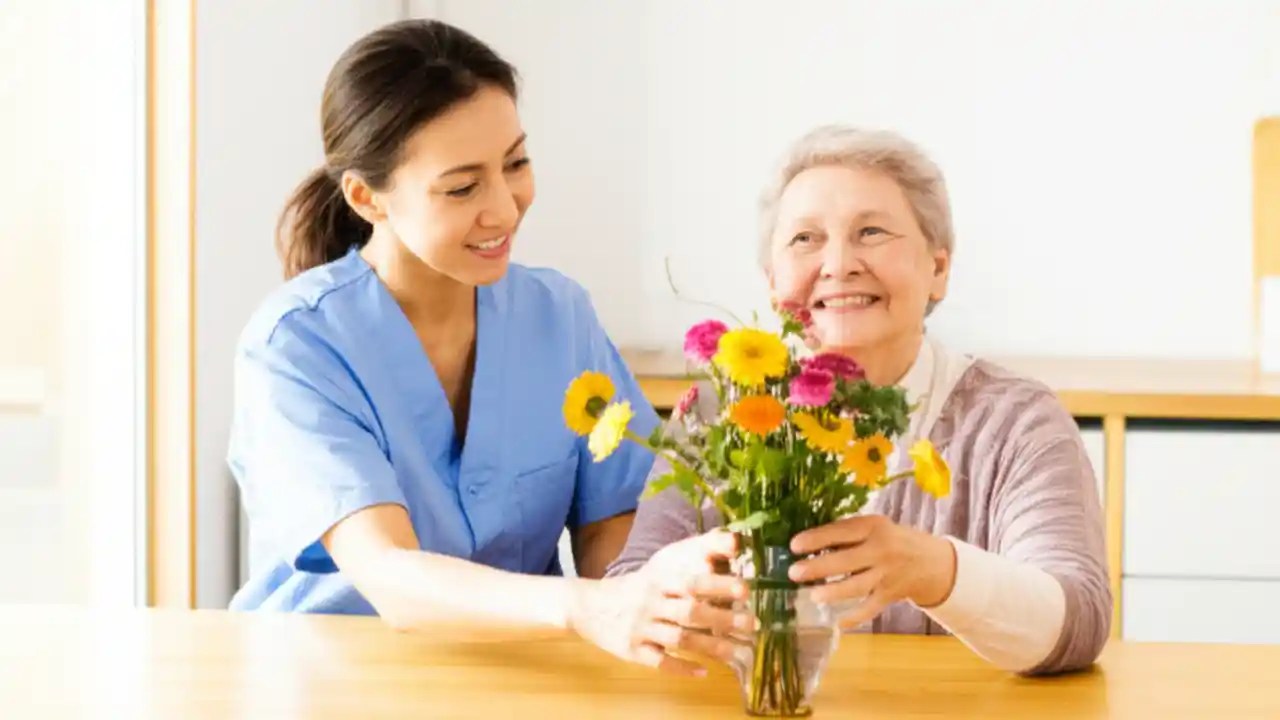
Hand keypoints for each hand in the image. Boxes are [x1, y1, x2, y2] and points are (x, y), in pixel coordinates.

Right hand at [570, 530, 754, 676]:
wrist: (588, 605)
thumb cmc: (634, 587)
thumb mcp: (656, 569)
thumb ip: (689, 564)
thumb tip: (732, 545)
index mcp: (657, 580)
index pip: (691, 582)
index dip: (718, 585)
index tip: (745, 590)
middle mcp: (650, 603)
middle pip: (689, 613)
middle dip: (722, 619)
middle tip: (752, 625)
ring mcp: (641, 628)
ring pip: (679, 639)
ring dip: (710, 647)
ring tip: (737, 653)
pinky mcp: (633, 651)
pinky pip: (660, 662)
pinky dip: (682, 668)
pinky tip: (703, 672)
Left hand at [788, 515, 956, 628]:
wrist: (930, 561)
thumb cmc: (891, 540)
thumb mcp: (873, 528)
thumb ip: (847, 534)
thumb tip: (807, 545)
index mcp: (873, 527)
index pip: (841, 531)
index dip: (817, 538)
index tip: (794, 546)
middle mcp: (882, 550)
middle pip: (847, 560)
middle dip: (819, 567)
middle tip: (794, 572)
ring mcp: (887, 574)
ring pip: (858, 586)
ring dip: (834, 592)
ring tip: (813, 595)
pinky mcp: (891, 595)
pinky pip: (870, 608)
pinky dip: (854, 617)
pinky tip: (837, 622)